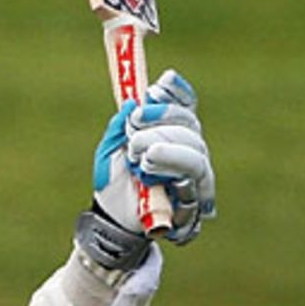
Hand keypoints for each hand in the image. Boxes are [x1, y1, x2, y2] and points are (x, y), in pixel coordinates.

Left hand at [93, 70, 215, 244]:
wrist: (111, 220)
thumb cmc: (114, 181)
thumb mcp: (109, 151)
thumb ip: (118, 127)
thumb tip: (130, 104)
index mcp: (170, 132)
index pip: (184, 106)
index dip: (176, 93)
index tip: (159, 85)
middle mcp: (188, 150)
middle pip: (190, 125)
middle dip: (162, 121)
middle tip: (134, 127)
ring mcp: (194, 176)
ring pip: (195, 153)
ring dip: (167, 149)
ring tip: (139, 154)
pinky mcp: (193, 202)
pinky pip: (193, 184)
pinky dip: (171, 175)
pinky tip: (149, 173)